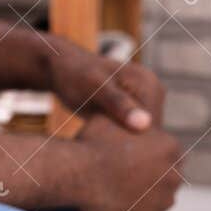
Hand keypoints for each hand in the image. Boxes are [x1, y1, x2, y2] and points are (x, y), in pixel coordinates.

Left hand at [48, 39, 164, 130]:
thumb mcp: (94, 87)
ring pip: (138, 135)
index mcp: (150, 84)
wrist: (58, 68)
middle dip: (125, 141)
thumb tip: (144, 124)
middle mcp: (152, 93)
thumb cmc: (73, 74)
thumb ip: (117, 103)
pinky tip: (96, 137)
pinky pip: (128, 133)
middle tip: (95, 139)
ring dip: (119, 142)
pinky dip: (114, 139)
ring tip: (94, 136)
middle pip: (148, 131)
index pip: (152, 125)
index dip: (131, 140)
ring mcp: (143, 103)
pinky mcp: (131, 111)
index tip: (102, 140)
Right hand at [73, 113, 182, 210]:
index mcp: (170, 147)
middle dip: (147, 175)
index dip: (145, 152)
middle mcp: (174, 174)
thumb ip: (128, 121)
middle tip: (120, 172)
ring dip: (140, 194)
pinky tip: (111, 202)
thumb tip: (131, 117)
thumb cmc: (92, 142)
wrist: (78, 173)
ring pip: (155, 197)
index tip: (126, 154)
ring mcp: (164, 200)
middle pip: (163, 176)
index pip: (164, 151)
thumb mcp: (111, 119)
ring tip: (113, 188)